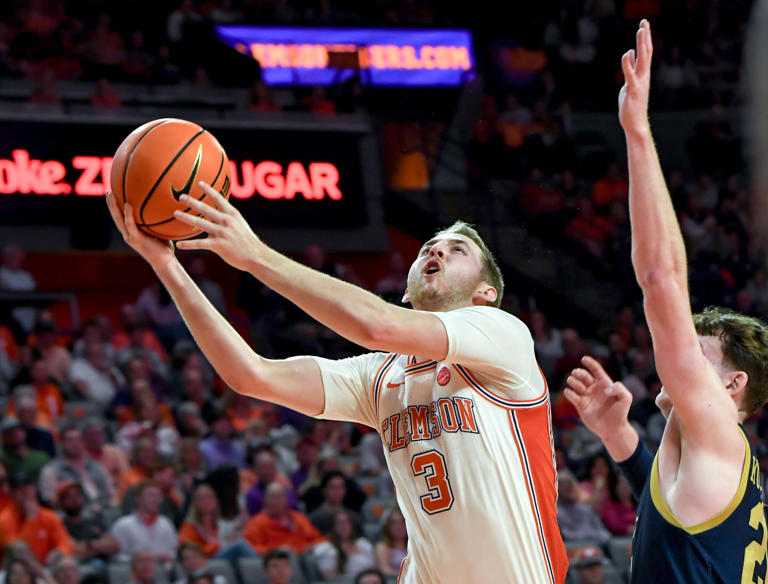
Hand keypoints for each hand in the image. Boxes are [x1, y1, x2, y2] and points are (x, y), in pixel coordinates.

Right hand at [105, 191, 176, 269]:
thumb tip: (165, 206)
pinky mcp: (135, 239)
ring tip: (110, 194)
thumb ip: (158, 221)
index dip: (117, 207)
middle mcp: (128, 234)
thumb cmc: (165, 248)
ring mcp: (130, 237)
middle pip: (116, 216)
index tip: (114, 194)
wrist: (165, 262)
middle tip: (108, 191)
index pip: (122, 217)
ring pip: (118, 219)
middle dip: (111, 204)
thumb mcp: (161, 231)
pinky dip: (128, 214)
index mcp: (132, 232)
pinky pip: (130, 224)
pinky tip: (128, 204)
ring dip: (113, 206)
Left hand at [173, 182, 263, 270]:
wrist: (256, 256)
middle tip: (181, 196)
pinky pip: (200, 244)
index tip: (199, 183)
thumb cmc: (248, 242)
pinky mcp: (219, 246)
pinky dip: (188, 245)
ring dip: (186, 217)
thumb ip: (228, 219)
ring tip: (176, 213)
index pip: (219, 198)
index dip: (209, 190)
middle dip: (192, 201)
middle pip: (206, 209)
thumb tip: (214, 216)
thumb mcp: (240, 225)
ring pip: (200, 223)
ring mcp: (222, 233)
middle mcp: (227, 221)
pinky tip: (179, 245)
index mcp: (233, 215)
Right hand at [564, 355, 632, 440]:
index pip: (596, 370)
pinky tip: (568, 392)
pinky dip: (569, 393)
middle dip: (578, 372)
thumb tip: (605, 389)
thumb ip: (619, 388)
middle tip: (575, 373)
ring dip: (573, 381)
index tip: (584, 359)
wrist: (614, 429)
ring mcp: (586, 396)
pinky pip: (572, 397)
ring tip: (572, 381)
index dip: (590, 363)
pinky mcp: (581, 406)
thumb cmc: (621, 412)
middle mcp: (594, 388)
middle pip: (583, 376)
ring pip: (576, 385)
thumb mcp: (626, 398)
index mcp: (604, 383)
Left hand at [618, 19, 652, 134]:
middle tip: (644, 21)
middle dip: (645, 36)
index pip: (646, 52)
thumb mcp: (629, 83)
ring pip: (642, 59)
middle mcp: (644, 76)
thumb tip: (630, 55)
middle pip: (646, 52)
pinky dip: (628, 63)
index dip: (645, 38)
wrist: (635, 123)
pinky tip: (628, 53)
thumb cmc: (632, 104)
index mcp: (643, 74)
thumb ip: (631, 69)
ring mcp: (639, 82)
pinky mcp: (632, 90)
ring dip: (642, 44)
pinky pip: (630, 74)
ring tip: (641, 30)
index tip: (644, 25)